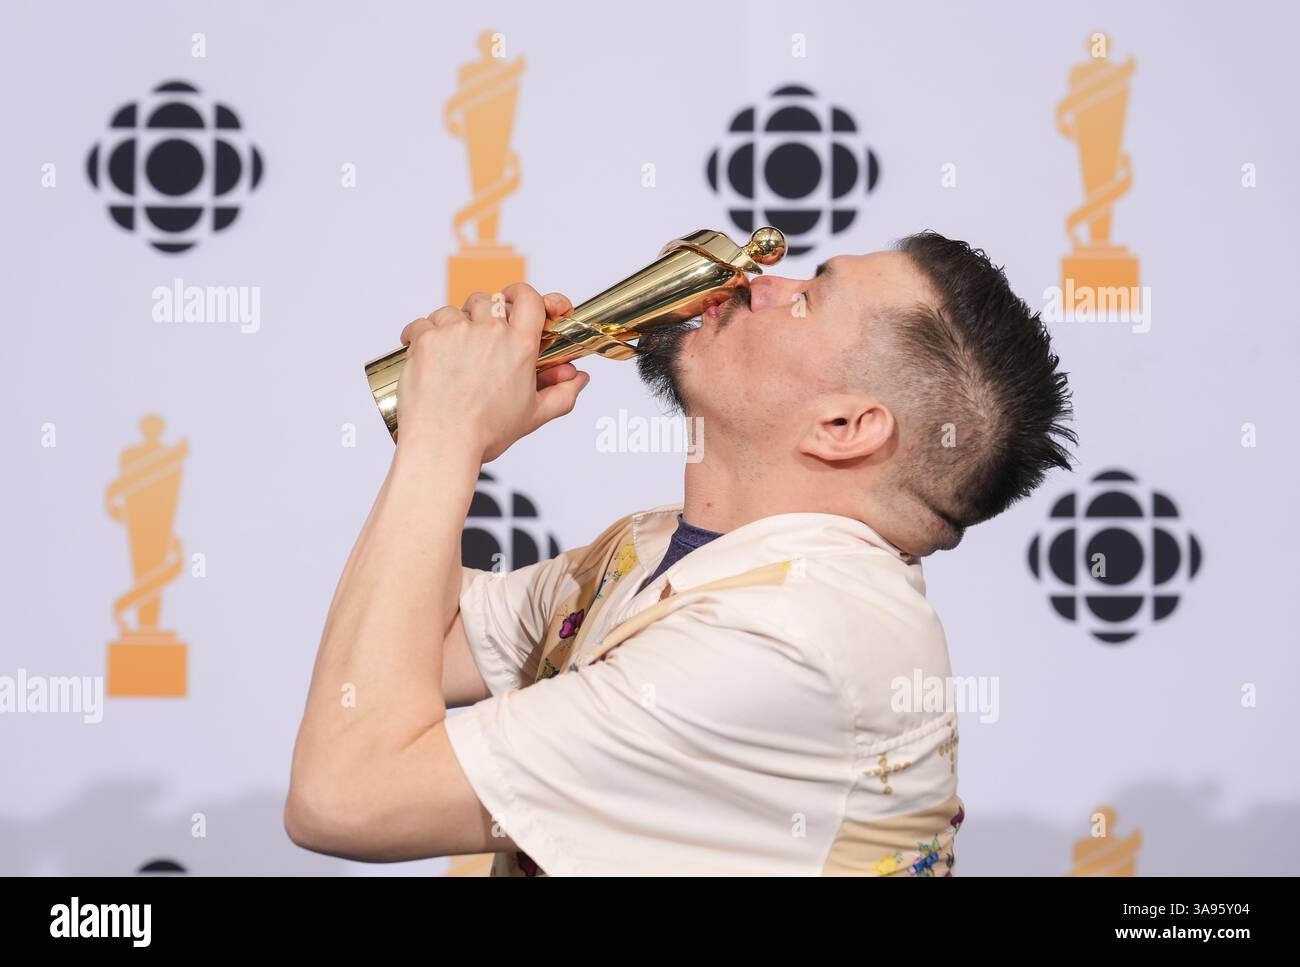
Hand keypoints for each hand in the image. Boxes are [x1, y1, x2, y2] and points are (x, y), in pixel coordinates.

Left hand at [394, 285, 589, 461]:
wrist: (443, 443)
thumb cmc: (486, 433)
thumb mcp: (533, 416)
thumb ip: (562, 394)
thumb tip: (578, 380)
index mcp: (520, 345)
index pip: (529, 298)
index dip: (522, 295)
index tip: (514, 300)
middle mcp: (489, 331)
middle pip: (488, 300)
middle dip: (483, 315)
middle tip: (477, 341)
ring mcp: (456, 331)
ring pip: (454, 311)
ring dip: (452, 327)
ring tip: (450, 356)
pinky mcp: (426, 338)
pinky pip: (423, 323)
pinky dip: (422, 335)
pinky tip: (426, 356)